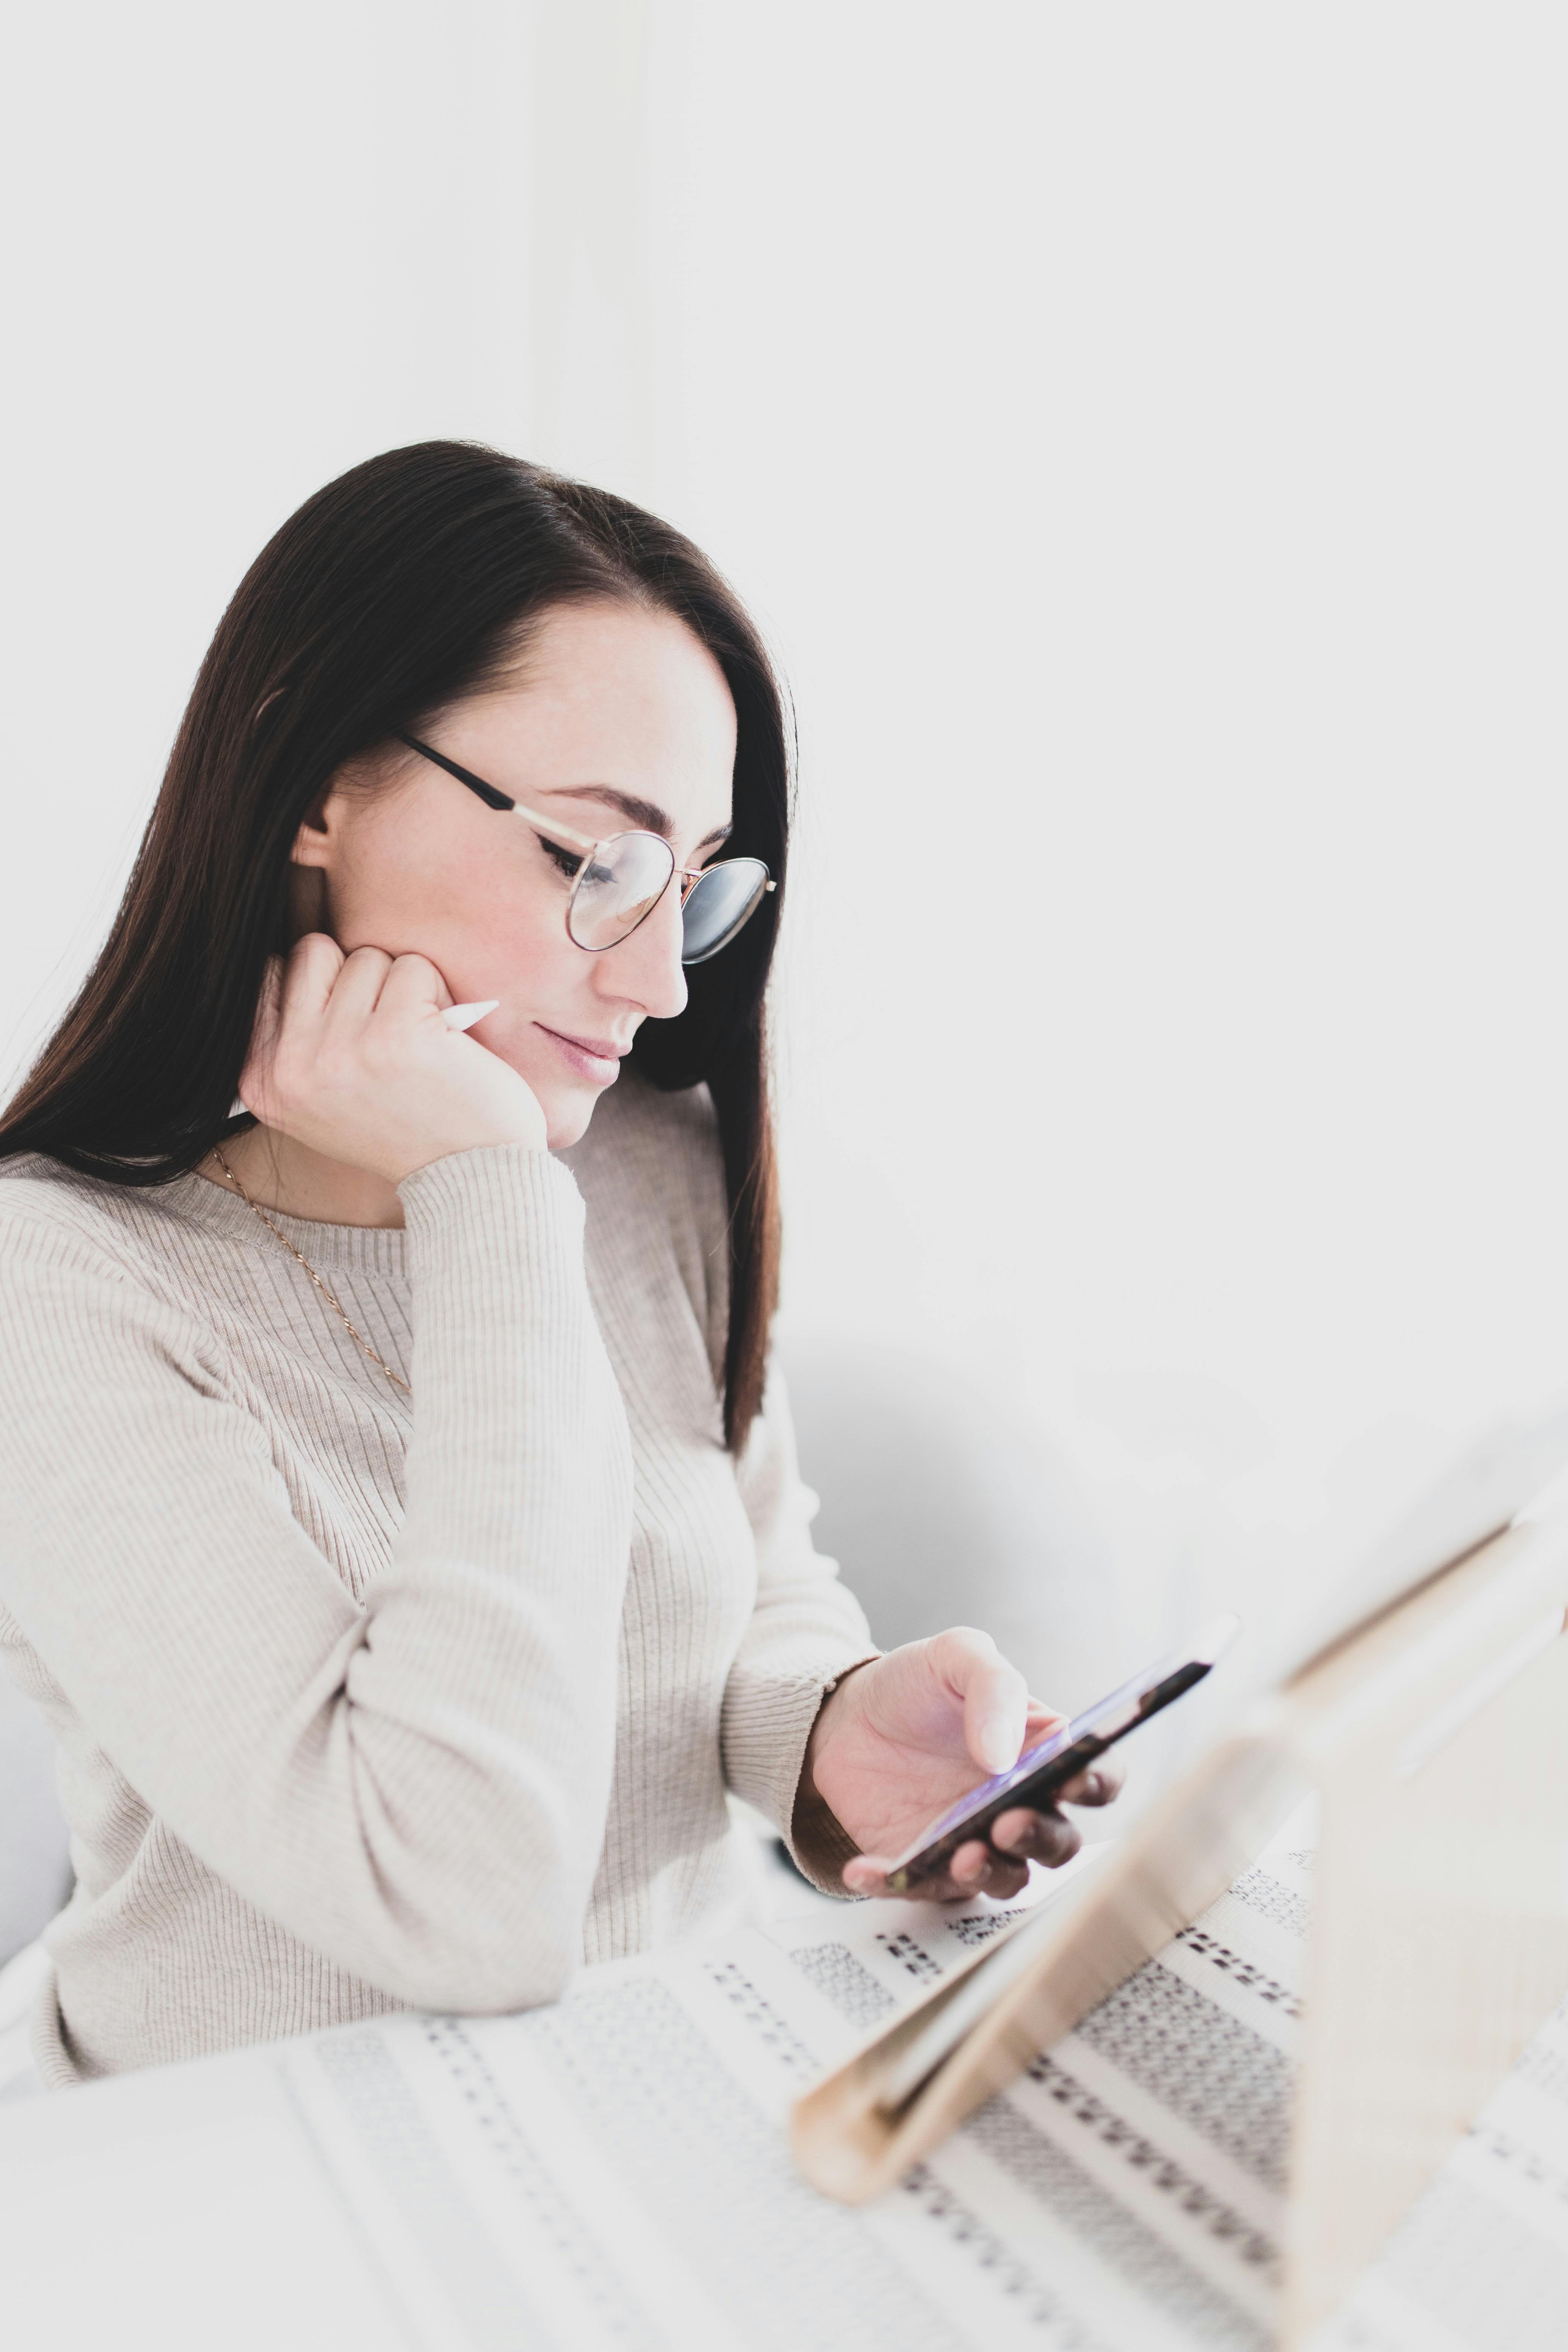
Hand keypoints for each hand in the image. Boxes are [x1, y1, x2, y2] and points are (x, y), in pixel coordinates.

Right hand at [239, 935, 546, 1183]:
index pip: (270, 974)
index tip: (355, 1023)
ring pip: (368, 957)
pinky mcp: (396, 1035)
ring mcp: (341, 1050)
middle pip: (315, 954)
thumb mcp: (322, 1099)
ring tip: (420, 1043)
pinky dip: (438, 995)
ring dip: (404, 988)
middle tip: (390, 1028)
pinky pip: (414, 968)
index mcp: (262, 1080)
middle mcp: (290, 1067)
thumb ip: (296, 1038)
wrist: (471, 1179)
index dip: (322, 983)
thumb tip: (288, 960)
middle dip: (360, 976)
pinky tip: (445, 1043)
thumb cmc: (405, 1129)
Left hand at [802, 1629, 1123, 1902]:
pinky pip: (923, 1887)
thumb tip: (1003, 1756)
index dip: (1097, 1784)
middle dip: (1041, 1838)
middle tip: (1008, 1823)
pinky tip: (868, 1868)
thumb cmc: (915, 1684)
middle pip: (1059, 1841)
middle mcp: (1021, 1803)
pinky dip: (899, 1883)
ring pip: (1007, 1877)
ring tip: (962, 1857)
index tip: (1073, 1782)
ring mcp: (978, 1839)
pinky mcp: (928, 1865)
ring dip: (991, 1874)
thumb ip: (993, 1687)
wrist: (847, 1715)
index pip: (1096, 1775)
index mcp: (1043, 1751)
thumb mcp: (956, 1656)